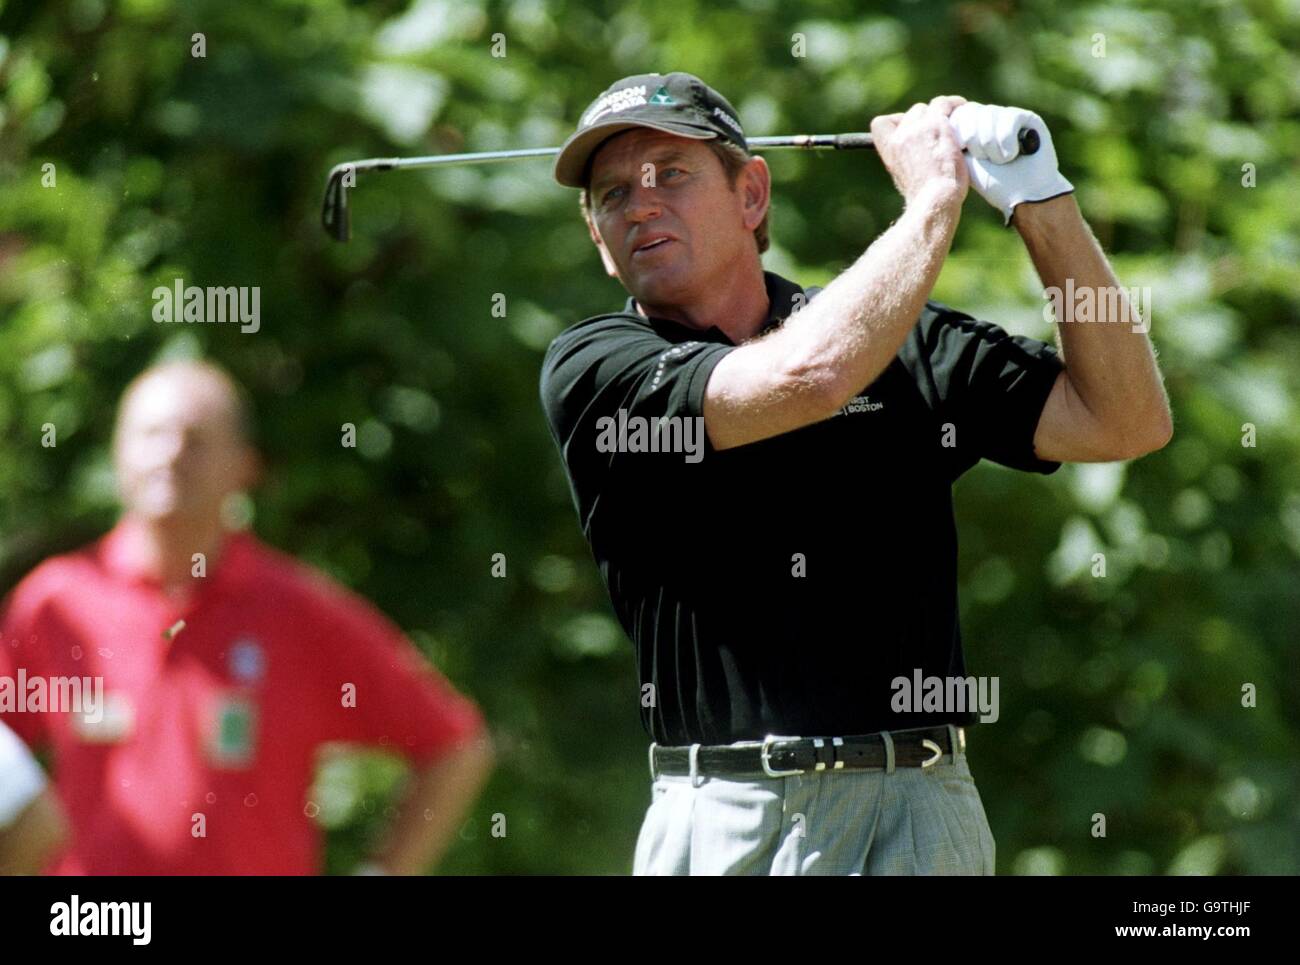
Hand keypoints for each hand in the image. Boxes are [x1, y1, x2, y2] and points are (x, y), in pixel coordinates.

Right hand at [870, 95, 969, 208]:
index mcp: (888, 149)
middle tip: (941, 132)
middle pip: (913, 113)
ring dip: (942, 112)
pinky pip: (945, 104)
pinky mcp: (937, 124)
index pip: (880, 124)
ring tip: (954, 120)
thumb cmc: (925, 195)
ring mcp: (918, 128)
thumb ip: (905, 157)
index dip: (896, 122)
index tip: (909, 129)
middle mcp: (900, 135)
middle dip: (926, 119)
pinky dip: (954, 105)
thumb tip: (917, 151)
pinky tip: (962, 109)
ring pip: (930, 107)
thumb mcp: (904, 176)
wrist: (935, 198)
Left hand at [948, 102, 1073, 224]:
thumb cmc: (992, 183)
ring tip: (1001, 161)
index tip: (965, 152)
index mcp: (970, 128)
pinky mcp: (1027, 118)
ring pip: (989, 114)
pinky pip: (1009, 118)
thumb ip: (952, 140)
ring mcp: (1007, 116)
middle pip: (970, 111)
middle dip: (973, 139)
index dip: (958, 132)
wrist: (1022, 195)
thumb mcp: (963, 162)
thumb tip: (938, 119)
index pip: (956, 113)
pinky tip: (1012, 154)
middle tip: (984, 159)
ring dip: (991, 144)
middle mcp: (988, 118)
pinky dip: (1007, 140)